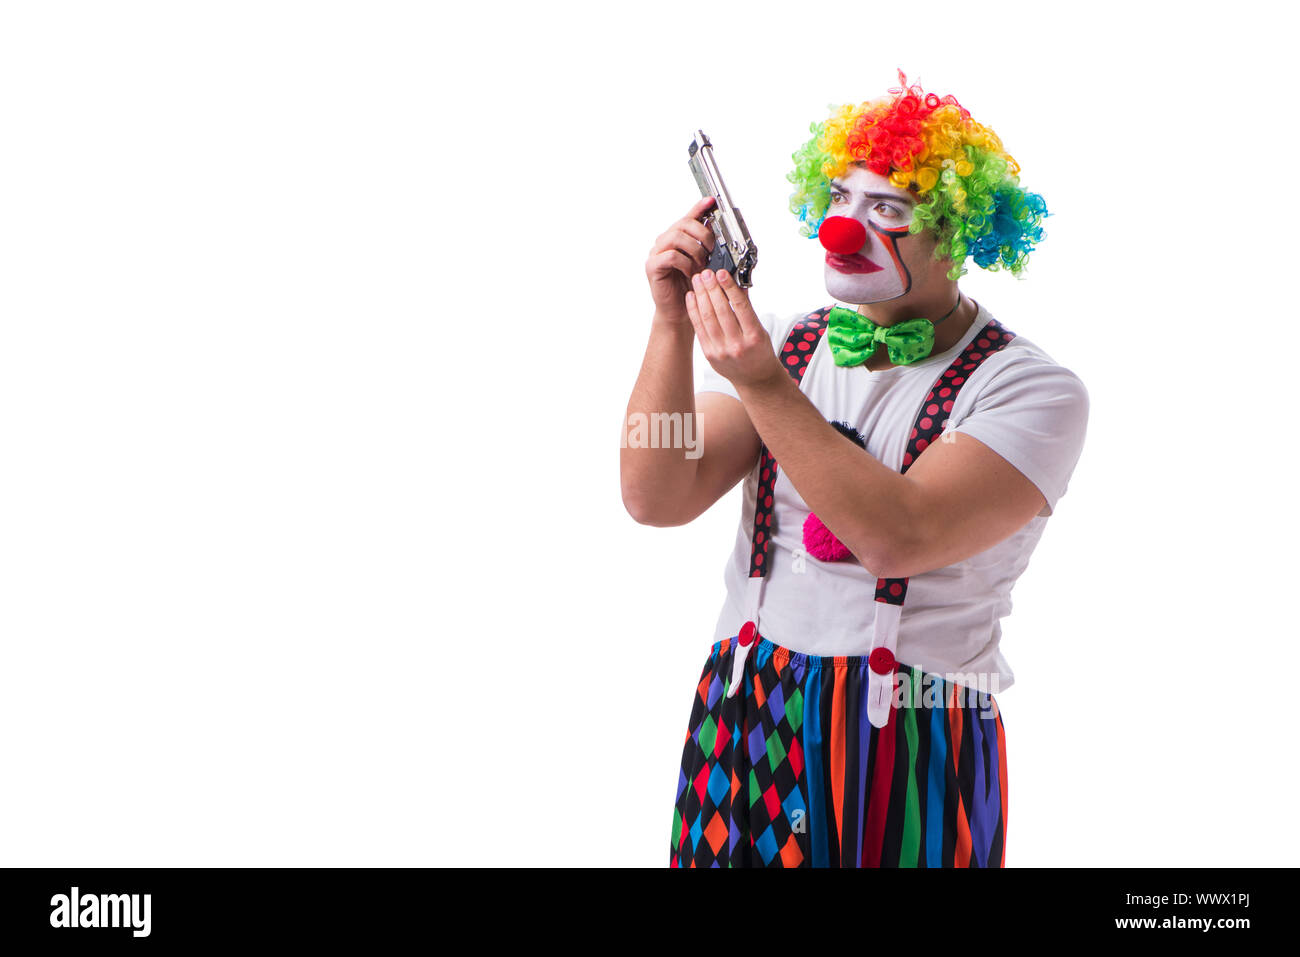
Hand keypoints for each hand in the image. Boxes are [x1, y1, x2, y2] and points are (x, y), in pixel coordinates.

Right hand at [645, 196, 716, 322]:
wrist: (680, 312)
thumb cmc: (691, 289)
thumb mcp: (705, 264)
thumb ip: (708, 248)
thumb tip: (722, 234)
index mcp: (677, 238)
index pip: (688, 217)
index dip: (700, 207)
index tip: (712, 201)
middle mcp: (664, 242)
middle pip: (683, 224)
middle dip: (702, 234)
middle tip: (711, 249)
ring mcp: (656, 253)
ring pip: (676, 237)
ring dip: (694, 249)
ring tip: (701, 263)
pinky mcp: (652, 267)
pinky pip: (670, 256)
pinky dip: (685, 263)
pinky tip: (691, 272)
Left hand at [686, 268, 784, 390]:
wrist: (755, 379)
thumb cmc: (760, 352)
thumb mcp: (760, 329)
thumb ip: (747, 309)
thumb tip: (737, 284)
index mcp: (754, 336)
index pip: (740, 307)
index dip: (729, 288)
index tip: (722, 273)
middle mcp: (737, 345)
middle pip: (721, 311)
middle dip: (711, 289)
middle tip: (706, 273)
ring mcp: (722, 351)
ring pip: (708, 318)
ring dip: (701, 296)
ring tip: (697, 280)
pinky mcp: (710, 355)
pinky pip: (699, 329)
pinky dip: (694, 311)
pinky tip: (692, 297)